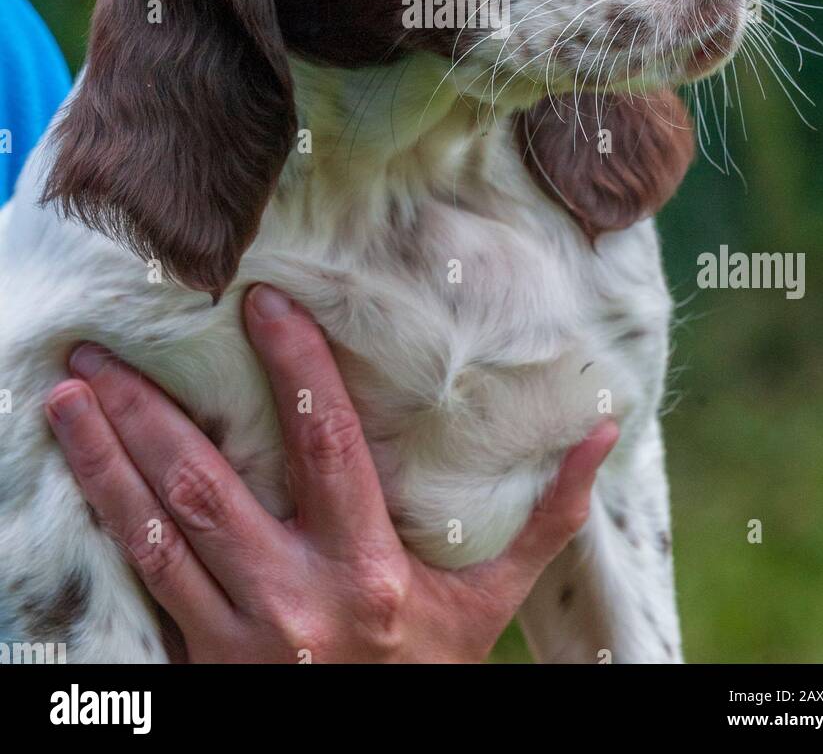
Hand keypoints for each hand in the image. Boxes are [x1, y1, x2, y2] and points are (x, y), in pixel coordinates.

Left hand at [46, 284, 617, 662]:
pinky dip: (105, 527)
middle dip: (149, 413)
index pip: (326, 444)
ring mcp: (236, 639)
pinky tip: (77, 477)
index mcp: (372, 574)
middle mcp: (296, 601)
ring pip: (155, 535)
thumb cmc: (430, 676)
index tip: (259, 301)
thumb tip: (601, 432)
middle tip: (102, 346)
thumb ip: (543, 519)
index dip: (293, 365)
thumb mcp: (490, 605)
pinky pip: (141, 589)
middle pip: (207, 488)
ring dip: (103, 463)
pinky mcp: (197, 667)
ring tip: (67, 396)